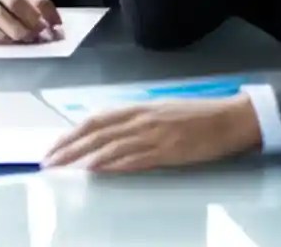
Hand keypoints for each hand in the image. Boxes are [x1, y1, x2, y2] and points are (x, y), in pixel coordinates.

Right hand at [0, 0, 61, 43]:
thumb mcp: (13, 1)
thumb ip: (31, 11)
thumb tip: (53, 29)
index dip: (48, 13)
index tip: (56, 26)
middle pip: (16, 3)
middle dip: (30, 21)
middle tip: (38, 35)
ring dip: (16, 30)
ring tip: (24, 40)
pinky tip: (7, 42)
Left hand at [42, 95, 262, 172]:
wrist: (232, 119)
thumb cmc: (198, 116)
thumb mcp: (161, 112)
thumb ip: (135, 121)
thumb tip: (110, 132)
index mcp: (138, 109)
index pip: (95, 120)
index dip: (71, 134)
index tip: (54, 147)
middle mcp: (141, 119)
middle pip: (95, 133)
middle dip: (68, 148)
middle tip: (48, 162)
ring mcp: (154, 135)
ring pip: (109, 146)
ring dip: (82, 158)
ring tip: (63, 169)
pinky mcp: (168, 151)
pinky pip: (134, 159)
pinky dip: (112, 165)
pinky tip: (96, 171)